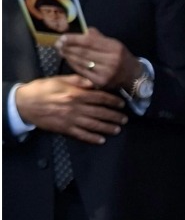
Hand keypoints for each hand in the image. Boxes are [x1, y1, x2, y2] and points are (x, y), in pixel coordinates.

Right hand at [12, 75, 127, 143]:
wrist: (25, 103)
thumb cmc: (43, 89)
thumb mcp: (59, 79)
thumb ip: (78, 80)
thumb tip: (93, 82)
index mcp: (76, 93)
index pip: (100, 97)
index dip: (113, 101)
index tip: (122, 103)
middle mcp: (76, 107)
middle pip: (100, 112)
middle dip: (114, 116)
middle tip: (124, 119)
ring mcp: (71, 119)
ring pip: (93, 125)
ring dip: (107, 128)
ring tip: (118, 130)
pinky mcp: (65, 129)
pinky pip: (81, 135)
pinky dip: (92, 138)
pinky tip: (101, 140)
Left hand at [58, 28, 139, 90]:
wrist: (132, 76)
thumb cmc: (121, 57)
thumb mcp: (114, 44)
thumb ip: (98, 37)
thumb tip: (82, 31)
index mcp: (114, 48)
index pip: (90, 41)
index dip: (74, 39)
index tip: (63, 36)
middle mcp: (111, 61)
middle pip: (84, 52)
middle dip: (68, 47)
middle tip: (58, 43)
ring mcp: (106, 73)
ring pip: (82, 62)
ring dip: (68, 55)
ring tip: (61, 50)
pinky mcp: (101, 82)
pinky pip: (82, 71)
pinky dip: (73, 65)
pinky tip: (68, 59)